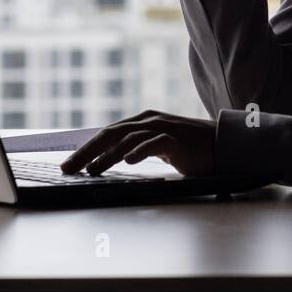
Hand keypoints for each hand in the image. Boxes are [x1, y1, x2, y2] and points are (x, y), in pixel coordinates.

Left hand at [60, 110, 217, 176]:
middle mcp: (150, 121)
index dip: (85, 148)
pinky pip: (156, 142)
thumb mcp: (158, 146)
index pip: (107, 133)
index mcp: (142, 122)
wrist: (224, 145)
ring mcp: (164, 128)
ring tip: (93, 170)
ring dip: (108, 155)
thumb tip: (104, 161)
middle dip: (86, 151)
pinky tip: (129, 161)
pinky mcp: (178, 140)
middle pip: (111, 133)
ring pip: (128, 138)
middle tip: (69, 168)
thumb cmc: (190, 149)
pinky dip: (140, 151)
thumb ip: (136, 147)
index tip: (68, 165)